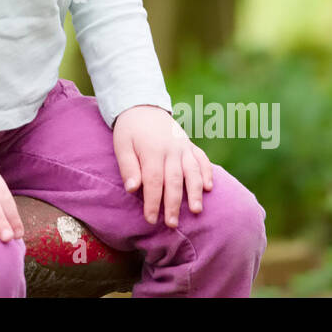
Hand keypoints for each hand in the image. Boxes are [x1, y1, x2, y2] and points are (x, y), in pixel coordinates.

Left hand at [113, 105, 213, 227]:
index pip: (153, 181)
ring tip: (196, 211)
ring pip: (192, 171)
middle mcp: (171, 149)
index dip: (152, 201)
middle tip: (172, 224)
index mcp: (152, 150)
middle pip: (174, 180)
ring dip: (195, 192)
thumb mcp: (122, 145)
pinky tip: (209, 188)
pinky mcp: (190, 145)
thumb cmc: (129, 131)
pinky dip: (207, 172)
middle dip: (173, 203)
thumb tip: (132, 189)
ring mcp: (183, 146)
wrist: (143, 107)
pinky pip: (202, 159)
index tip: (150, 219)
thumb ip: (128, 167)